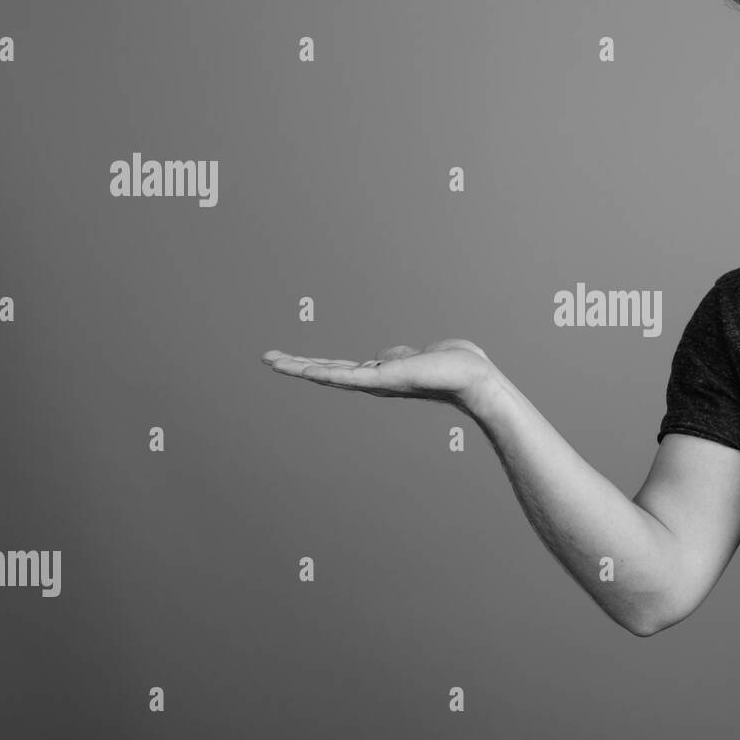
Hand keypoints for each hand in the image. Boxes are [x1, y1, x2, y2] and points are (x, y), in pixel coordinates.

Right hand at [260, 339, 495, 409]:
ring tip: (271, 360)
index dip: (314, 365)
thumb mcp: (414, 357)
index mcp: (380, 375)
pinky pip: (347, 376)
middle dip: (296, 365)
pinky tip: (302, 369)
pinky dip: (324, 373)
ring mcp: (376, 382)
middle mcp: (373, 382)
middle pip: (326, 372)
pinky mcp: (383, 379)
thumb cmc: (452, 367)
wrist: (472, 376)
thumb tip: (383, 357)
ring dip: (299, 367)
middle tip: (266, 358)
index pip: (339, 370)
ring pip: (329, 374)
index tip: (289, 360)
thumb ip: (395, 357)